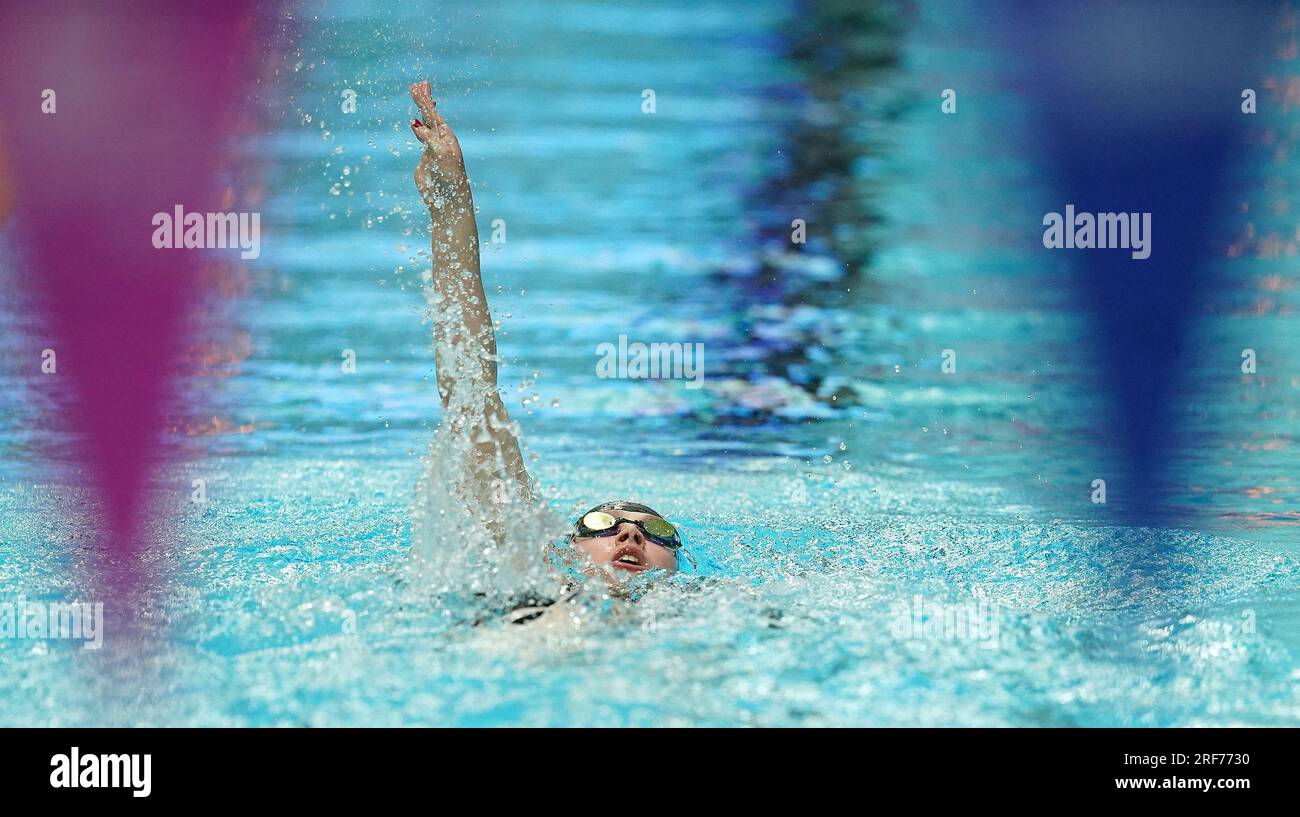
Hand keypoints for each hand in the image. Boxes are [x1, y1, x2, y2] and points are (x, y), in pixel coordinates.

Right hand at [409, 80, 467, 209]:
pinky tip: (415, 123)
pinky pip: (421, 138)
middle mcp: (440, 139)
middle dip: (423, 100)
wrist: (447, 199)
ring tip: (416, 95)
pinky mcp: (425, 158)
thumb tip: (415, 124)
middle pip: (430, 114)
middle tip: (416, 85)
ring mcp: (432, 148)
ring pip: (425, 124)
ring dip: (421, 110)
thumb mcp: (439, 155)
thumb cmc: (449, 177)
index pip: (433, 113)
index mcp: (445, 136)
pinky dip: (418, 127)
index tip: (420, 85)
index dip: (425, 100)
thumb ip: (429, 139)